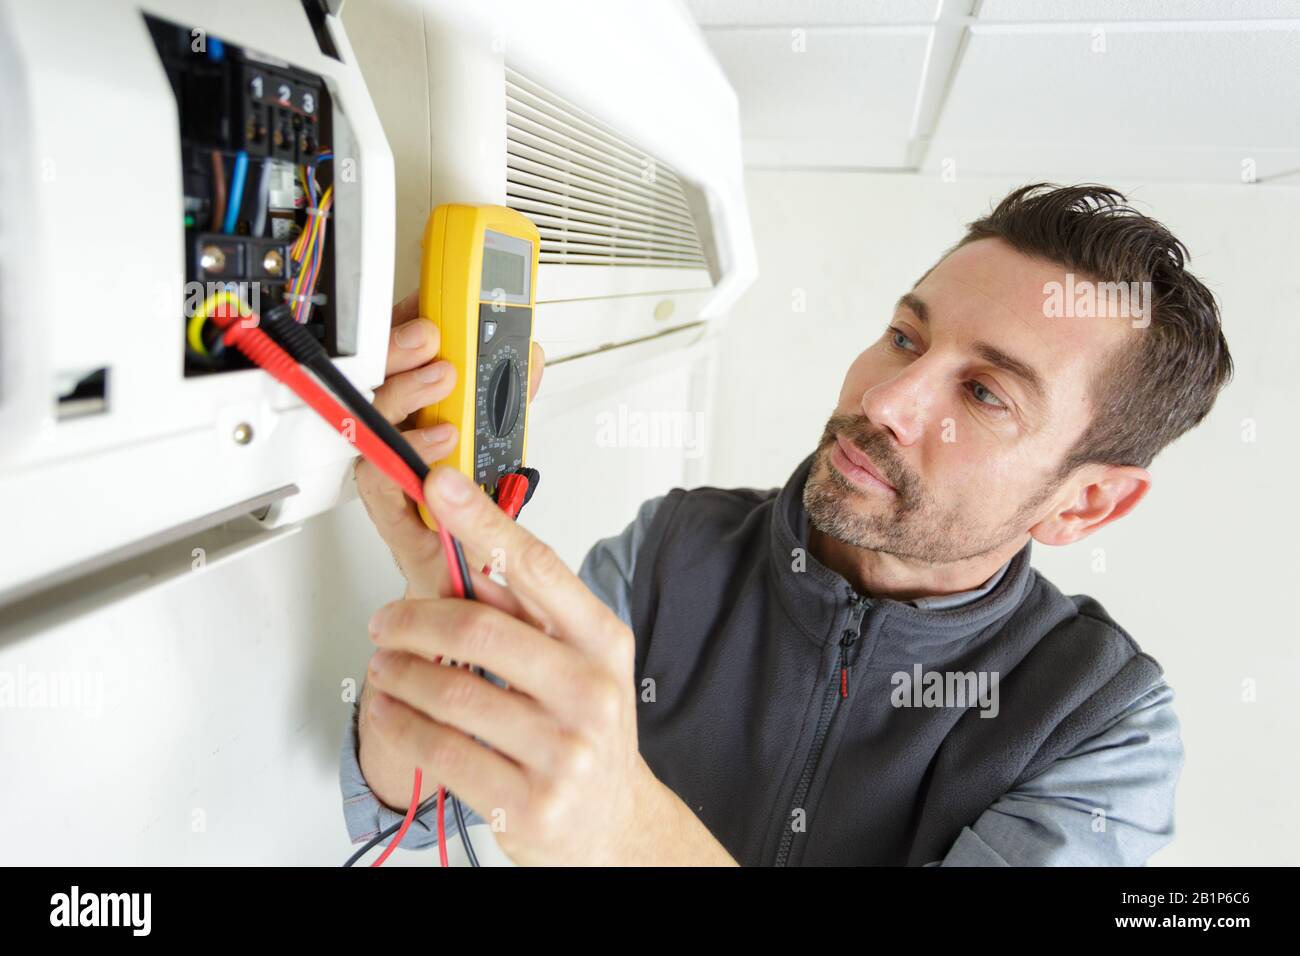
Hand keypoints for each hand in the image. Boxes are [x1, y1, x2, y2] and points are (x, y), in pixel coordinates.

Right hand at [355, 291, 544, 597]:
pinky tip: (439, 444)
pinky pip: (382, 488)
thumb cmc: (479, 529)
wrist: (478, 609)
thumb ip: (509, 402)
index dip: (401, 329)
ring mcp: (394, 486)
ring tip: (442, 377)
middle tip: (428, 333)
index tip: (421, 302)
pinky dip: (406, 460)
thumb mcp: (500, 449)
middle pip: (376, 391)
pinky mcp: (397, 522)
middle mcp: (400, 453)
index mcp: (422, 426)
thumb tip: (530, 356)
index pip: (398, 365)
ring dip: (401, 396)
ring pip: (370, 432)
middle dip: (396, 352)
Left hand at [363, 466, 735, 865]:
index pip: (536, 567)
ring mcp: (563, 750)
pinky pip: (440, 750)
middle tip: (384, 622)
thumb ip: (526, 610)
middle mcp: (589, 691)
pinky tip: (391, 710)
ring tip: (384, 667)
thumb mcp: (578, 660)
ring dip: (398, 674)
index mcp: (601, 641)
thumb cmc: (585, 730)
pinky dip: (399, 723)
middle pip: (478, 631)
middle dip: (412, 621)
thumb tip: (463, 542)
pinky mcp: (528, 801)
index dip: (481, 522)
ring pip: (450, 693)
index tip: (440, 486)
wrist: (613, 823)